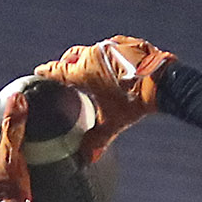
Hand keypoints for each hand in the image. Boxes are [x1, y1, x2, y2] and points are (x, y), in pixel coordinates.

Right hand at [33, 36, 176, 158]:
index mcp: (83, 71)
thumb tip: (87, 158)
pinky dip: (107, 57)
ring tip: (91, 72)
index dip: (47, 72)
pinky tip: (112, 67)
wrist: (161, 83)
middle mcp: (92, 54)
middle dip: (66, 63)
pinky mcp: (124, 42)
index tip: (40, 71)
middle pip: (71, 56)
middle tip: (65, 72)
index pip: (57, 70)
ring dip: (89, 60)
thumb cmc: (134, 102)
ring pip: (91, 51)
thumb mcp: (113, 122)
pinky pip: (109, 48)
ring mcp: (109, 45)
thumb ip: (97, 139)